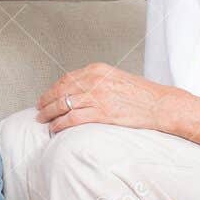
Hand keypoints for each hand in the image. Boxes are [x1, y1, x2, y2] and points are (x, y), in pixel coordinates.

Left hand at [36, 63, 171, 132]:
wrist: (160, 104)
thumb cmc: (141, 95)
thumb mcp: (116, 79)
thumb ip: (97, 82)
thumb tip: (78, 92)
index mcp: (97, 70)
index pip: (66, 79)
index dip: (52, 89)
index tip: (46, 97)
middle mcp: (94, 81)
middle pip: (60, 91)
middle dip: (46, 101)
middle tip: (39, 110)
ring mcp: (97, 97)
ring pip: (63, 105)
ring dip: (49, 114)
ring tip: (43, 120)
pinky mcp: (101, 113)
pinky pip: (72, 119)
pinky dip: (60, 124)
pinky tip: (56, 128)